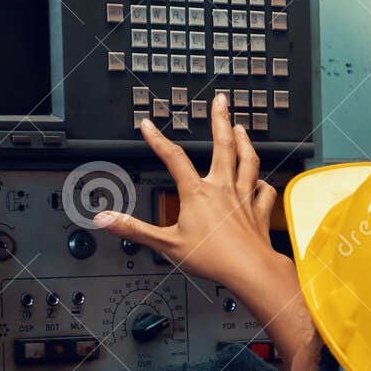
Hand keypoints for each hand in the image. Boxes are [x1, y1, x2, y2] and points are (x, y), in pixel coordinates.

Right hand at [94, 93, 285, 287]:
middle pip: (222, 145)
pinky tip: (262, 180)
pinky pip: (265, 192)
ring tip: (241, 127)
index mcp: (197, 193)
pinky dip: (264, 184)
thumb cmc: (212, 258)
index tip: (148, 124)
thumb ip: (135, 228)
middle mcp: (223, 189)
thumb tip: (105, 219)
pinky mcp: (259, 211)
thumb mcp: (166, 244)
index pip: (174, 158)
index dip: (158, 139)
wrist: (251, 270)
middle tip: (221, 100)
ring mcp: (244, 197)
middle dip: (220, 119)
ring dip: (244, 141)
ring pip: (248, 161)